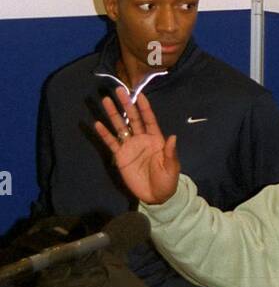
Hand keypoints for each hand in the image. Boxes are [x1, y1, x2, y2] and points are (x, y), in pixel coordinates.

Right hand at [94, 88, 180, 205]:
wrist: (156, 196)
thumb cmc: (167, 180)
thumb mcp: (172, 167)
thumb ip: (170, 152)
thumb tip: (173, 137)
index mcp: (156, 139)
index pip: (149, 119)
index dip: (144, 107)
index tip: (139, 94)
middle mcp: (141, 138)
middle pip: (133, 118)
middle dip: (126, 104)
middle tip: (119, 90)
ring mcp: (130, 146)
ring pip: (120, 127)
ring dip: (113, 114)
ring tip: (105, 100)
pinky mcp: (120, 156)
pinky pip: (111, 143)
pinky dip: (104, 134)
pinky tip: (97, 123)